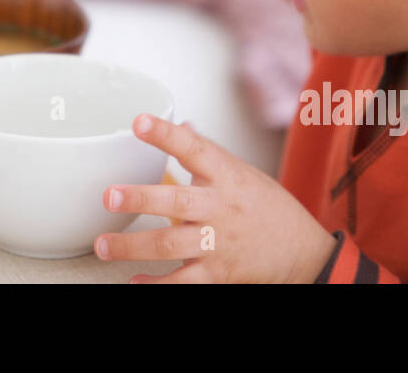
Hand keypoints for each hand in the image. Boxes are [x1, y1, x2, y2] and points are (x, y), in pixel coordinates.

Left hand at [95, 113, 337, 282]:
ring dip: (134, 247)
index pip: (194, 148)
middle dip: (141, 199)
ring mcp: (219, 242)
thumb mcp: (242, 172)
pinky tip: (134, 283)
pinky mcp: (219, 273)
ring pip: (172, 245)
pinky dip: (159, 285)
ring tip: (103, 246)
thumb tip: (183, 124)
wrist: (303, 251)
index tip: (139, 122)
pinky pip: (185, 282)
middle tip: (110, 196)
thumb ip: (207, 154)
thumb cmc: (268, 207)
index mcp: (225, 175)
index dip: (166, 134)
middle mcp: (220, 207)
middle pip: (177, 200)